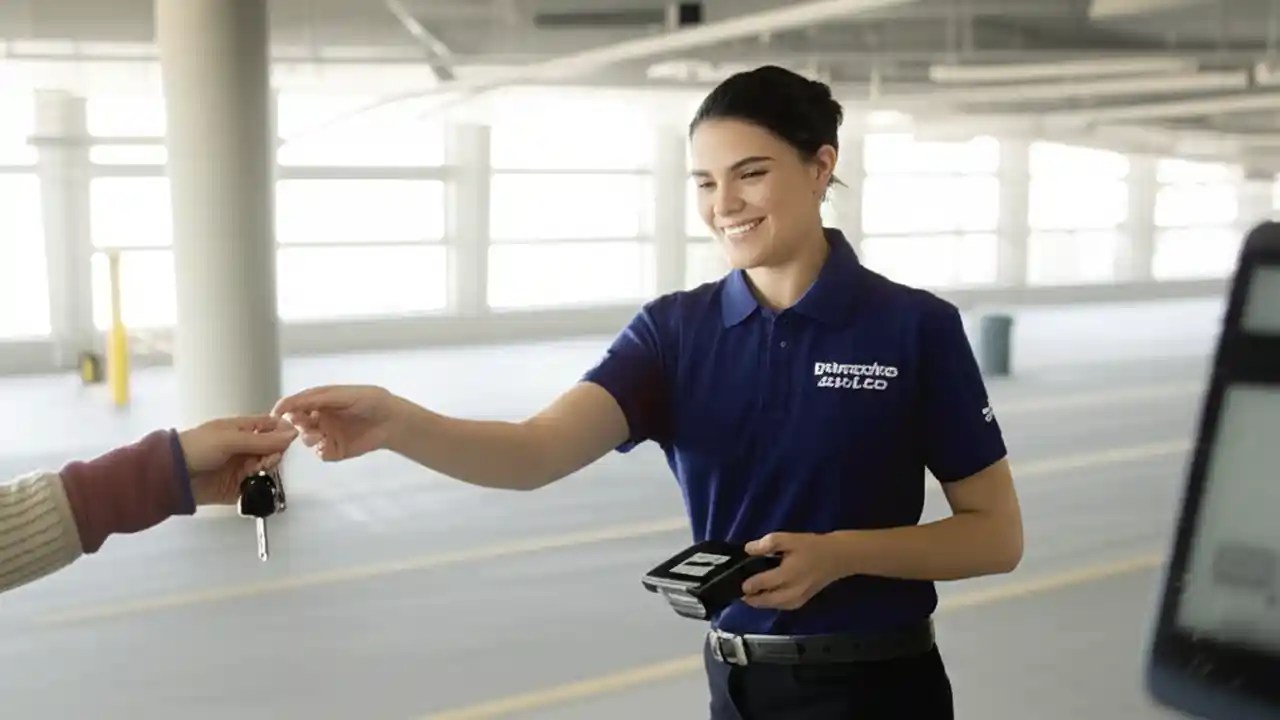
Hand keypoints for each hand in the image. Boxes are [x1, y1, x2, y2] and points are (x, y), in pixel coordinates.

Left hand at [178, 416, 297, 504]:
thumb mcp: (231, 439)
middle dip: (276, 454)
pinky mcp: (239, 488)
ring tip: (258, 471)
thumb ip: (262, 440)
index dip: (283, 431)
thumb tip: (293, 434)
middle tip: (269, 459)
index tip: (292, 440)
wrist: (172, 475)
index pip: (271, 427)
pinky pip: (258, 488)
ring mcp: (243, 468)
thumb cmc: (198, 448)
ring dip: (268, 470)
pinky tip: (260, 487)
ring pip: (268, 469)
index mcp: (244, 430)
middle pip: (273, 450)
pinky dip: (262, 488)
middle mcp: (246, 448)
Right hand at [272, 385, 401, 461]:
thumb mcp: (343, 395)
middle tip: (301, 423)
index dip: (286, 407)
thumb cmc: (370, 401)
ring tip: (318, 433)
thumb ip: (317, 399)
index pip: (297, 404)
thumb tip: (290, 403)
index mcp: (321, 401)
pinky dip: (322, 450)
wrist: (392, 421)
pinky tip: (329, 444)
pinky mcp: (335, 450)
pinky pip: (321, 453)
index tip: (277, 412)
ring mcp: (327, 435)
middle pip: (298, 422)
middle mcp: (321, 418)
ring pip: (307, 439)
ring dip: (308, 436)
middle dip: (296, 423)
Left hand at [740, 532, 842, 610]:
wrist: (838, 557)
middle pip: (765, 601)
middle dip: (751, 598)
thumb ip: (768, 544)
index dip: (747, 585)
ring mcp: (798, 599)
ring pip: (773, 606)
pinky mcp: (802, 602)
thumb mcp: (789, 539)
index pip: (761, 584)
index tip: (737, 582)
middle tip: (740, 592)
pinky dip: (771, 603)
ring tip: (749, 595)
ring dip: (760, 602)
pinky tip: (766, 597)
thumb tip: (749, 549)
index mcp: (788, 575)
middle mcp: (792, 591)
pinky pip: (782, 606)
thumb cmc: (812, 546)